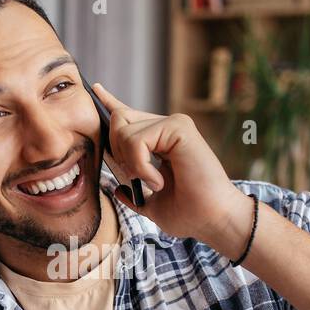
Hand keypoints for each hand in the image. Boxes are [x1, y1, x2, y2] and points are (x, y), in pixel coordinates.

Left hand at [91, 82, 254, 254]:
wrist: (212, 220)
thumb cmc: (189, 214)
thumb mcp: (151, 204)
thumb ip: (134, 194)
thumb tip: (117, 190)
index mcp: (161, 141)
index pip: (130, 115)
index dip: (111, 102)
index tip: (96, 88)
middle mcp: (168, 127)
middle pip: (119, 120)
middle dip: (116, 152)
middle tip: (140, 179)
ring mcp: (174, 124)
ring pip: (124, 131)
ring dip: (131, 165)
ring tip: (154, 184)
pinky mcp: (179, 127)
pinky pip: (137, 140)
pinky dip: (140, 166)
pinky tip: (158, 181)